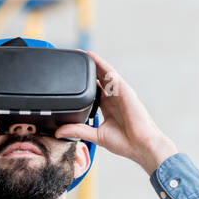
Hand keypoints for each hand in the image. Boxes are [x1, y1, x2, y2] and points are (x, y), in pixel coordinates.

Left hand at [54, 51, 177, 175]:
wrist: (140, 145)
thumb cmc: (124, 142)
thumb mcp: (95, 135)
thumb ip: (77, 131)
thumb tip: (59, 132)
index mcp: (107, 107)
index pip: (94, 91)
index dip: (84, 83)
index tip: (70, 78)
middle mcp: (113, 98)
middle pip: (99, 79)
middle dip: (88, 69)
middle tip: (74, 59)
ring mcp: (119, 93)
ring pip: (104, 73)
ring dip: (93, 63)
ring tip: (81, 53)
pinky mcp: (124, 90)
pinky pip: (111, 74)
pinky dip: (102, 65)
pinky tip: (92, 57)